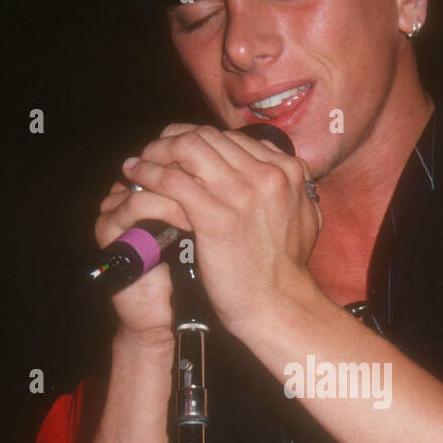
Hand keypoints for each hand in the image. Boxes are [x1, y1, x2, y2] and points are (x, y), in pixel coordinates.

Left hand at [115, 124, 321, 336]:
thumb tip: (286, 171)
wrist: (279, 305)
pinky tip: (136, 177)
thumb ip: (295, 189)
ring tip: (139, 163)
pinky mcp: (215, 215)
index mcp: (287, 171)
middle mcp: (267, 174)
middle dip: (173, 140)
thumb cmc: (288, 272)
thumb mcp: (306, 218)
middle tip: (153, 152)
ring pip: (186, 149)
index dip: (199, 140)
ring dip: (156, 152)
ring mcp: (241, 193)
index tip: (180, 151)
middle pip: (207, 137)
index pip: (231, 138)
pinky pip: (172, 180)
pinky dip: (148, 173)